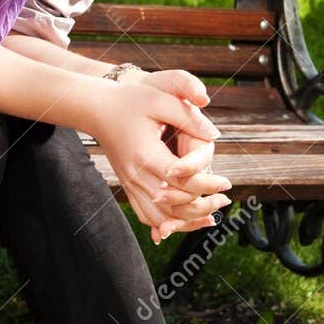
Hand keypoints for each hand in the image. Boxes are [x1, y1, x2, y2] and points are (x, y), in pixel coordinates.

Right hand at [90, 69, 231, 239]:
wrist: (97, 110)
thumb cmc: (130, 101)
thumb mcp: (160, 100)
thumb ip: (188, 117)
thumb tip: (214, 135)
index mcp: (147, 155)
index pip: (183, 180)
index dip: (208, 185)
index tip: (226, 183)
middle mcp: (137, 175)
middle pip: (174, 203)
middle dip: (203, 205)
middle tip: (224, 200)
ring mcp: (130, 184)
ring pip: (160, 217)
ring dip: (187, 220)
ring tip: (211, 215)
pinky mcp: (128, 187)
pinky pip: (147, 216)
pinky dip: (166, 223)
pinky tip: (184, 222)